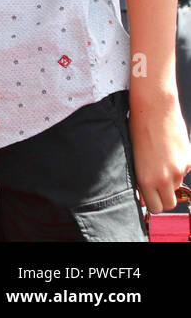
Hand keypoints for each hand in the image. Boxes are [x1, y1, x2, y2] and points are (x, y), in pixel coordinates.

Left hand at [130, 95, 190, 213]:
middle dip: (163, 197)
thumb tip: (144, 192)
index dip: (151, 202)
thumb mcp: (133, 157)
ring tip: (159, 162)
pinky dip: (177, 168)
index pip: (155, 207)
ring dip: (170, 181)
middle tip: (155, 186)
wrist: (153, 109)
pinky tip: (167, 153)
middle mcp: (164, 178)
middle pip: (169, 204)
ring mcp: (178, 170)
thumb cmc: (137, 129)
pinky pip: (183, 172)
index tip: (148, 195)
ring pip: (176, 187)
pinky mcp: (188, 161)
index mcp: (146, 179)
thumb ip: (140, 177)